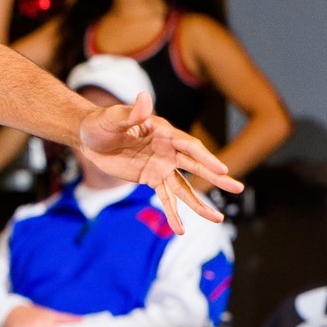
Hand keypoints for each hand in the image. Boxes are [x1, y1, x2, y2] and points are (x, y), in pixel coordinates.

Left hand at [77, 93, 241, 231]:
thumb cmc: (101, 123)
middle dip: (216, 178)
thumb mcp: (113, 118)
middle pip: (196, 166)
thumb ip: (131, 113)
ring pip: (184, 187)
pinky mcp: (151, 178)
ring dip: (199, 203)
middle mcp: (168, 150)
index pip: (189, 146)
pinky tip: (180, 229)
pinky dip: (172, 213)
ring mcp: (161, 166)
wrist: (89, 138)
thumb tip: (143, 97)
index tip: (222, 169)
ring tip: (217, 219)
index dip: (205, 158)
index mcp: (164, 133)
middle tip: (238, 188)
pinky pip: (165, 198)